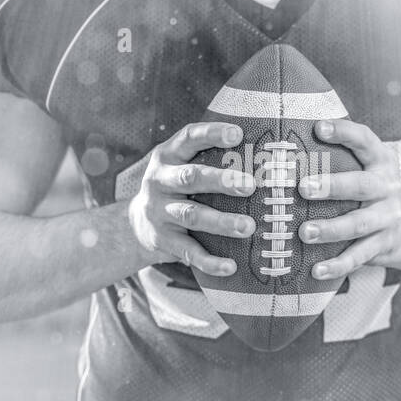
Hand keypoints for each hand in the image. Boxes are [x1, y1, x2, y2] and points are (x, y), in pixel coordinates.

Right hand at [129, 122, 256, 275]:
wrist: (136, 223)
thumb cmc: (176, 187)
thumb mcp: (181, 164)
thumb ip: (209, 155)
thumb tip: (264, 149)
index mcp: (168, 156)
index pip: (188, 138)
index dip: (211, 134)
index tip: (238, 134)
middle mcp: (159, 181)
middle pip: (190, 178)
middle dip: (221, 181)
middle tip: (250, 186)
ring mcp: (160, 212)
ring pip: (192, 215)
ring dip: (221, 222)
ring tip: (248, 227)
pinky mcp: (163, 240)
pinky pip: (188, 251)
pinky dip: (209, 261)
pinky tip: (230, 266)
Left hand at [298, 119, 400, 279]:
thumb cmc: (369, 190)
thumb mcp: (364, 167)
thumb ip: (337, 156)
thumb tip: (285, 142)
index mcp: (380, 162)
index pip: (365, 141)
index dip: (344, 132)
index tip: (318, 128)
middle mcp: (387, 188)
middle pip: (362, 186)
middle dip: (333, 186)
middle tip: (303, 187)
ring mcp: (386, 219)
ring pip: (359, 224)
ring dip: (331, 229)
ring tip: (304, 233)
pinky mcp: (382, 245)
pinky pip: (359, 257)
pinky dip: (338, 265)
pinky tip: (316, 270)